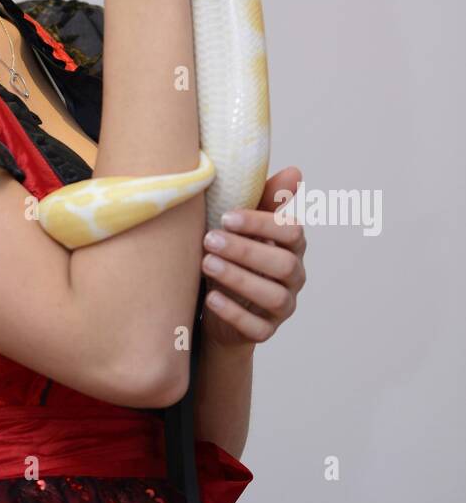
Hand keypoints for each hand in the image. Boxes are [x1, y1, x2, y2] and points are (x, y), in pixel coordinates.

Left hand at [199, 166, 306, 347]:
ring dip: (239, 279)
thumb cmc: (232, 252)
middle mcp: (294, 276)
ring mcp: (283, 306)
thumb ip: (265, 199)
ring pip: (273, 296)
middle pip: (284, 264)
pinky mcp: (266, 331)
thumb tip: (295, 171)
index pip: (293, 231)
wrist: (217, 300)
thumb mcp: (243, 225)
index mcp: (292, 245)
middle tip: (210, 239)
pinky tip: (211, 298)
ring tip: (207, 264)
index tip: (226, 216)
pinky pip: (257, 327)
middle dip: (246, 251)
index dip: (262, 223)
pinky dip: (234, 312)